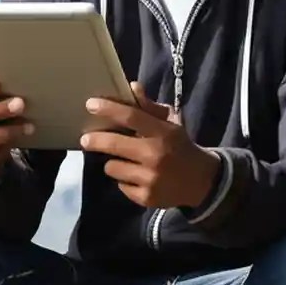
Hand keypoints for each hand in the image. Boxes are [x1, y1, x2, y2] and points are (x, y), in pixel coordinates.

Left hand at [79, 81, 219, 208]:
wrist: (201, 182)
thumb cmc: (180, 147)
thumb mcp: (171, 124)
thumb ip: (149, 108)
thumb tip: (132, 86)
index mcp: (163, 133)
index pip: (131, 116)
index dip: (108, 109)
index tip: (90, 104)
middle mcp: (155, 156)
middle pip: (114, 145)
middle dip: (95, 140)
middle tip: (85, 139)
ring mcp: (150, 179)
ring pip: (112, 167)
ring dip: (114, 163)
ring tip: (126, 162)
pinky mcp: (146, 198)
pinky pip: (120, 185)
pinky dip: (125, 181)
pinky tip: (138, 178)